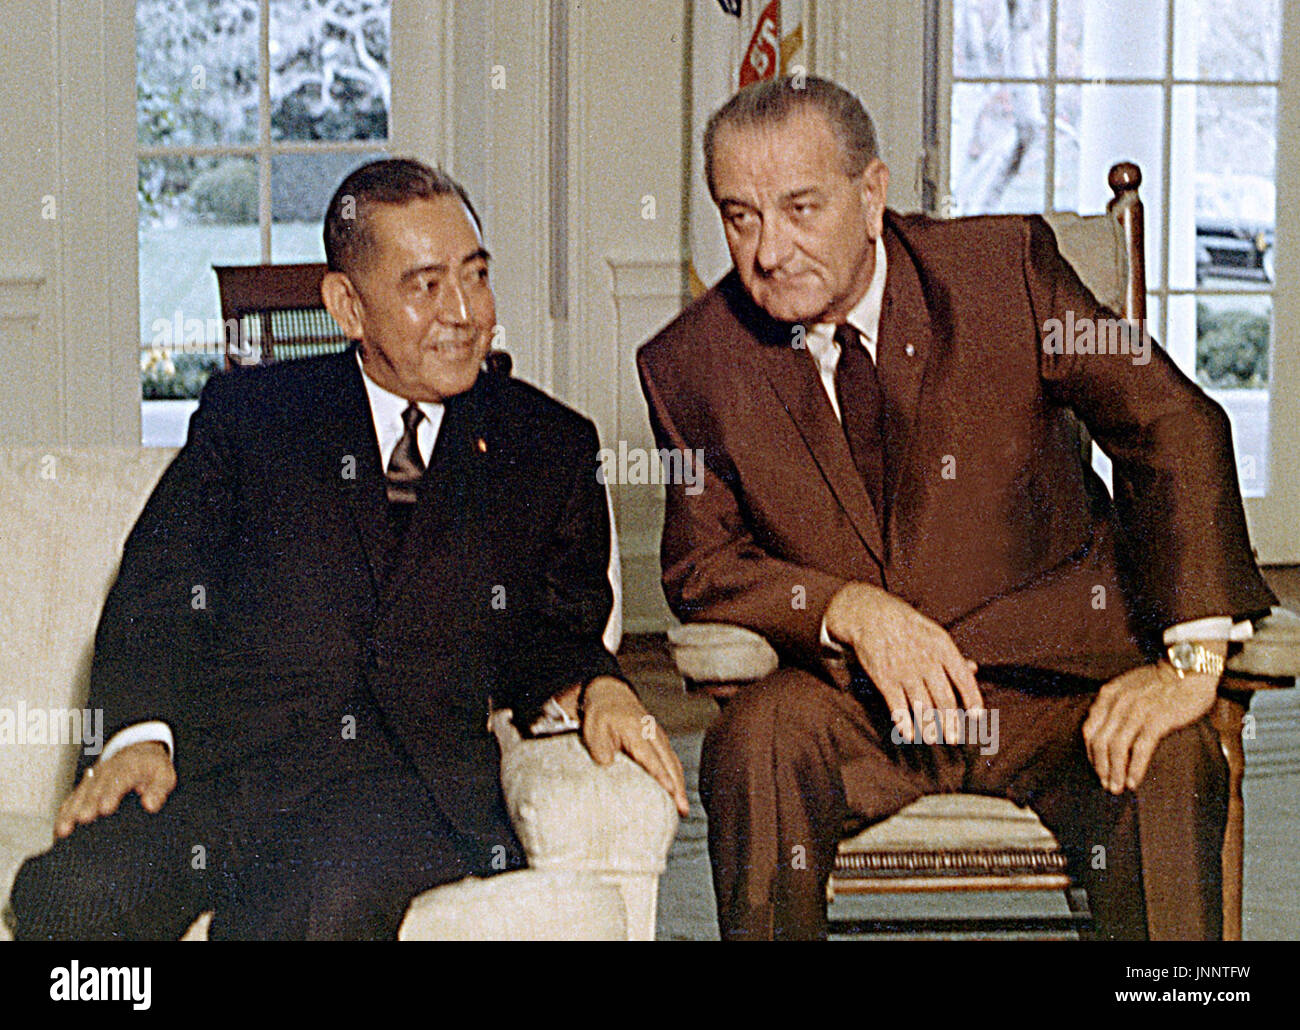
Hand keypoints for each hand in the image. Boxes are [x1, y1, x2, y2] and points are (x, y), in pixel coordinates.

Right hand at [54, 741, 175, 838]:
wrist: (137, 752)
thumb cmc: (151, 769)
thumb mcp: (164, 775)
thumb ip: (158, 790)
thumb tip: (151, 805)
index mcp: (129, 767)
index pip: (119, 779)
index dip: (111, 794)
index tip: (106, 808)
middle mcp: (107, 772)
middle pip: (95, 788)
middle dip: (88, 804)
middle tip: (83, 819)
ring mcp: (93, 779)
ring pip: (79, 795)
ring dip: (71, 811)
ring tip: (64, 829)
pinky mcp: (84, 788)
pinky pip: (71, 800)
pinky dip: (64, 813)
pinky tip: (59, 829)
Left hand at [572, 677, 688, 816]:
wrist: (611, 695)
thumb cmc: (602, 714)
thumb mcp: (595, 728)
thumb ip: (601, 748)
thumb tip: (608, 765)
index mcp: (638, 732)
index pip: (652, 758)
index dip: (662, 776)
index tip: (670, 791)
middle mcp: (654, 735)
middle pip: (669, 763)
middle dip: (677, 786)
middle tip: (682, 809)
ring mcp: (659, 737)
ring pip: (674, 763)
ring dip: (679, 784)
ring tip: (682, 807)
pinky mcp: (660, 742)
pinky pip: (672, 760)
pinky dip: (677, 776)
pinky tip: (676, 791)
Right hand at [823, 581, 982, 742]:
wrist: (870, 615)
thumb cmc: (907, 625)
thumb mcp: (934, 633)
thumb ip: (952, 654)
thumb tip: (974, 669)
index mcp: (943, 648)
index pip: (964, 679)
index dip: (972, 699)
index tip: (976, 717)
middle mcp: (926, 661)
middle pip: (944, 699)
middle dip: (950, 723)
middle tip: (953, 739)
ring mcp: (905, 671)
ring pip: (922, 708)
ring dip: (929, 727)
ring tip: (931, 738)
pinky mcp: (885, 679)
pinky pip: (897, 707)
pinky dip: (904, 723)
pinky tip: (909, 734)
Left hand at [1082, 655, 1221, 793]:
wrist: (1189, 668)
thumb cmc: (1161, 682)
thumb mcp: (1128, 687)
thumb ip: (1114, 705)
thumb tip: (1105, 734)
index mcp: (1108, 695)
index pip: (1089, 730)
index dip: (1091, 754)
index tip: (1098, 769)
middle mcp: (1118, 702)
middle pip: (1100, 742)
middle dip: (1101, 768)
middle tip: (1108, 785)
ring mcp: (1137, 711)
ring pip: (1117, 748)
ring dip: (1116, 772)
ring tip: (1119, 787)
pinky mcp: (1157, 719)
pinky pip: (1140, 749)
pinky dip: (1134, 768)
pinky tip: (1134, 781)